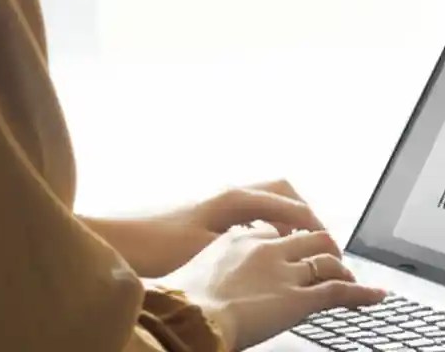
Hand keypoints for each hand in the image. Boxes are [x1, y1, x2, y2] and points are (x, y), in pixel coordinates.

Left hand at [84, 180, 328, 277]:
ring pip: (267, 203)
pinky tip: (264, 250)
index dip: (316, 228)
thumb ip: (248, 247)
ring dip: (287, 221)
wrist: (112, 239)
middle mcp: (230, 195)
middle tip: (321, 243)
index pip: (292, 207)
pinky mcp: (207, 216)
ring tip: (299, 247)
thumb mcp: (207, 251)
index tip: (332, 249)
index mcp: (235, 200)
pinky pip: (252, 214)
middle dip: (307, 216)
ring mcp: (218, 203)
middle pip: (284, 193)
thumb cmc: (153, 246)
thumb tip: (283, 249)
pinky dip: (268, 226)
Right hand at [160, 227, 386, 349]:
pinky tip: (377, 296)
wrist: (186, 319)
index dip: (290, 242)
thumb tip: (199, 290)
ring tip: (353, 278)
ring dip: (344, 270)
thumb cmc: (177, 307)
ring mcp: (285, 271)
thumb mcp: (188, 279)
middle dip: (326, 249)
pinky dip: (363, 293)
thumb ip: (206, 277)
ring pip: (327, 262)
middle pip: (309, 239)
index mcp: (237, 241)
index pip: (275, 233)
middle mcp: (266, 249)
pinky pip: (339, 291)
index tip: (294, 249)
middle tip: (333, 260)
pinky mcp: (301, 298)